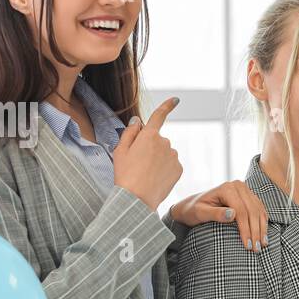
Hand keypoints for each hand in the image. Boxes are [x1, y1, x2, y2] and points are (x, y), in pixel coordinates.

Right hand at [113, 96, 182, 211]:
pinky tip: (155, 178)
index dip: (167, 106)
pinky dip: (165, 169)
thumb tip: (138, 121)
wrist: (137, 199)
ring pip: (165, 153)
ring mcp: (173, 156)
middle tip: (138, 163)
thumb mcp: (120, 151)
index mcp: (149, 135)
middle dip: (150, 147)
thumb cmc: (125, 175)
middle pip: (157, 140)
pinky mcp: (179, 168)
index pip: (159, 116)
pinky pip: (171, 164)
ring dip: (158, 159)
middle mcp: (165, 142)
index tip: (176, 99)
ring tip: (146, 173)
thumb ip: (130, 133)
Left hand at [172, 179, 268, 251]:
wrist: (193, 205)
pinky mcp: (249, 196)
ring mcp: (245, 190)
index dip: (246, 229)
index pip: (242, 211)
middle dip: (255, 231)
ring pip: (259, 211)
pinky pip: (260, 209)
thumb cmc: (193, 210)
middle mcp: (238, 186)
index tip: (247, 245)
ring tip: (262, 245)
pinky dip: (262, 223)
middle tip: (256, 249)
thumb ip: (216, 214)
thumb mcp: (200, 213)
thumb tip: (232, 215)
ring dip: (262, 228)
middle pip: (252, 211)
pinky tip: (263, 235)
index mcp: (227, 188)